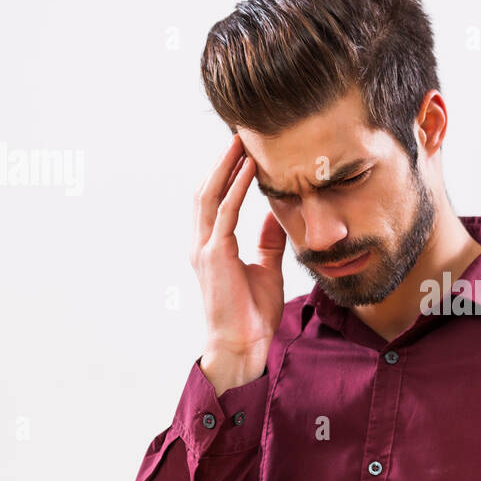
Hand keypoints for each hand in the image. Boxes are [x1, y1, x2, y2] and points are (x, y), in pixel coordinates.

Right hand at [190, 134, 286, 391]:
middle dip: (222, 161)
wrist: (244, 345)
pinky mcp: (215, 256)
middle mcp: (202, 243)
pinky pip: (226, 213)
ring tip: (242, 142)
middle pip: (206, 191)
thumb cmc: (253, 314)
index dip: (226, 174)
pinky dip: (236, 188)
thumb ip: (268, 242)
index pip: (216, 200)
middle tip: (241, 134)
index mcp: (212, 246)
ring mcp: (205, 249)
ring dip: (226, 166)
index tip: (244, 151)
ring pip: (210, 196)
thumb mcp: (267, 269)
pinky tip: (250, 169)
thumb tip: (277, 215)